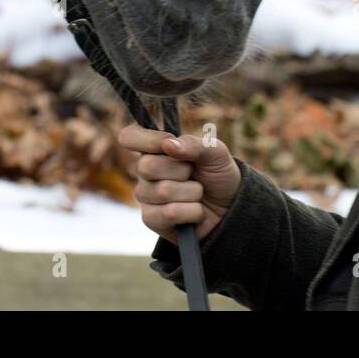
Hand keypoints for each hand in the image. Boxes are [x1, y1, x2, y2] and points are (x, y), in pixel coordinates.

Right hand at [118, 125, 241, 244]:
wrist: (229, 209)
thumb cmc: (217, 175)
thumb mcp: (215, 153)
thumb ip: (194, 145)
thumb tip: (168, 144)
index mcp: (155, 149)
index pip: (129, 137)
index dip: (146, 139)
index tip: (168, 142)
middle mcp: (144, 172)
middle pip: (147, 166)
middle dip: (181, 170)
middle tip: (193, 174)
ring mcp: (146, 197)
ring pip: (163, 191)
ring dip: (192, 193)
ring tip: (197, 194)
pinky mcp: (152, 220)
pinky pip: (169, 213)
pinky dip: (192, 212)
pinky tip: (194, 212)